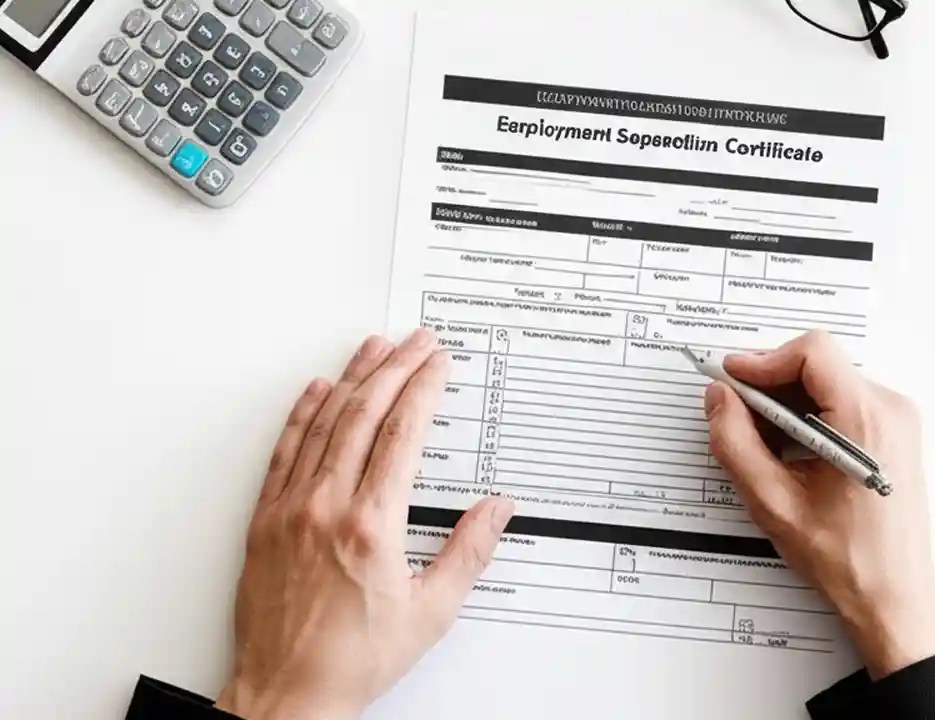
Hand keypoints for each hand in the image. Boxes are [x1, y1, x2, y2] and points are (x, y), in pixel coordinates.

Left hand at [215, 330, 514, 719]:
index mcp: (371, 525)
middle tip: (415, 342)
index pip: (403, 434)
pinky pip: (284, 452)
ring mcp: (290, 511)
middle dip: (394, 368)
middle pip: (364, 415)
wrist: (288, 694)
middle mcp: (326, 507)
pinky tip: (315, 391)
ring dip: (351, 379)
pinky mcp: (264, 522)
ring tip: (372, 348)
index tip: (438, 364)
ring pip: (323, 424)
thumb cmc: (354, 659)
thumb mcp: (431, 612)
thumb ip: (469, 552)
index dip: (423, 389)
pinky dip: (302, 415)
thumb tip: (497, 509)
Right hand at [703, 331, 934, 678]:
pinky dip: (809, 412)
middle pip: (819, 363)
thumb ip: (736, 443)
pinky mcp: (894, 434)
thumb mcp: (773, 502)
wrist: (893, 597)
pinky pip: (844, 401)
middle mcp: (890, 411)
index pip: (812, 352)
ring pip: (829, 380)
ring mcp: (897, 421)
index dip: (763, 359)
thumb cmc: (846, 560)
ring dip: (788, 399)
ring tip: (760, 438)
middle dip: (771, 381)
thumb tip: (719, 400)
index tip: (732, 378)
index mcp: (866, 421)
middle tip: (735, 409)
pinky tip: (788, 447)